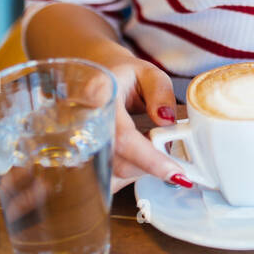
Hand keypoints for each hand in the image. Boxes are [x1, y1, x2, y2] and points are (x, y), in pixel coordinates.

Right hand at [83, 39, 190, 193]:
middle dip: (150, 166)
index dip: (150, 159)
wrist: (95, 76)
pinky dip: (127, 175)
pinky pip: (105, 180)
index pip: (123, 137)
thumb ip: (160, 92)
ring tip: (151, 150)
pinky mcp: (80, 159)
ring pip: (111, 176)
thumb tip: (166, 120)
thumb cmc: (123, 76)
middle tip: (169, 153)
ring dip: (139, 172)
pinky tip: (136, 159)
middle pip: (118, 162)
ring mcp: (77, 143)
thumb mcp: (148, 73)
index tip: (176, 173)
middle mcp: (83, 122)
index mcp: (100, 96)